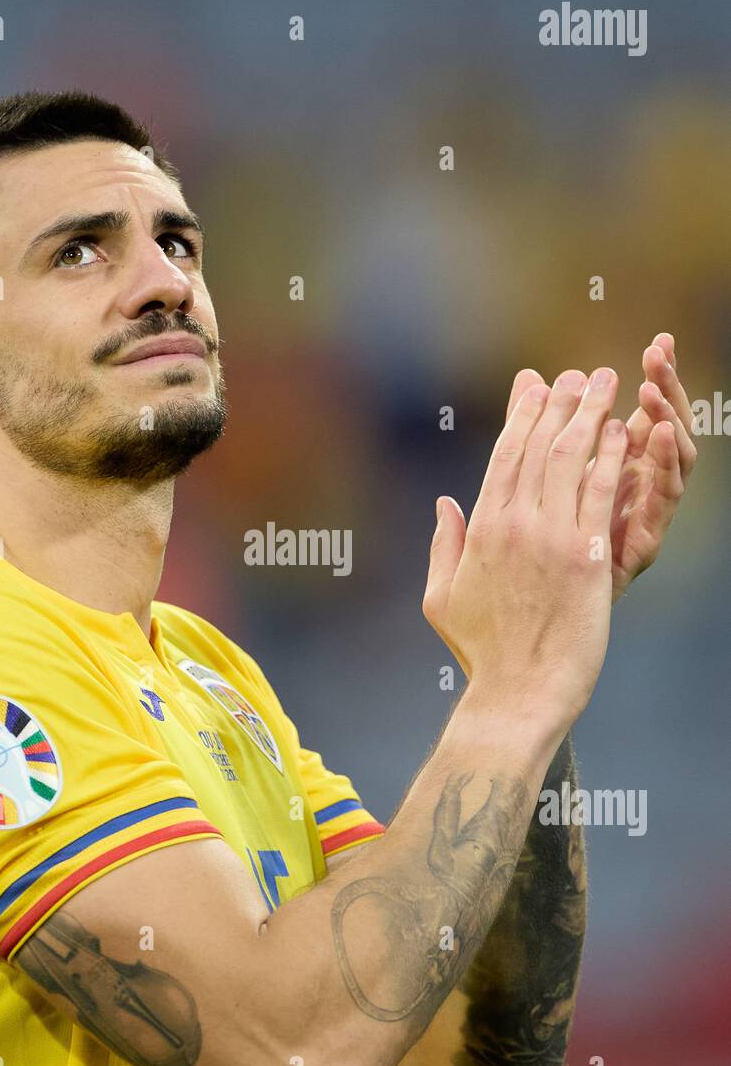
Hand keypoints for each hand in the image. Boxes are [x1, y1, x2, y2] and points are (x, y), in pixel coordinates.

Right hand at [423, 369, 627, 729]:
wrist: (519, 692)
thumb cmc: (482, 653)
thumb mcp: (440, 599)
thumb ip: (442, 546)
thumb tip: (444, 504)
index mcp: (479, 531)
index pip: (503, 457)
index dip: (522, 415)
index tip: (536, 385)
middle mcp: (513, 525)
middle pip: (538, 446)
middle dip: (560, 402)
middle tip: (578, 373)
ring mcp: (550, 538)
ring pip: (570, 459)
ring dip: (590, 414)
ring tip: (605, 384)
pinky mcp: (586, 557)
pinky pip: (600, 492)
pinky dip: (612, 456)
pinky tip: (625, 430)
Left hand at [504, 334, 695, 601]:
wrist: (533, 658)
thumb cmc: (524, 576)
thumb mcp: (516, 500)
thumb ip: (521, 446)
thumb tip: (518, 389)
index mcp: (610, 480)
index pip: (633, 420)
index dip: (647, 382)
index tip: (659, 343)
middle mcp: (633, 496)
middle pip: (660, 432)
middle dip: (664, 387)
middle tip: (662, 350)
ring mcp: (639, 520)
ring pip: (670, 461)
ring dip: (667, 418)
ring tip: (656, 384)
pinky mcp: (640, 547)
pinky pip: (662, 500)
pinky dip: (667, 463)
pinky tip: (664, 431)